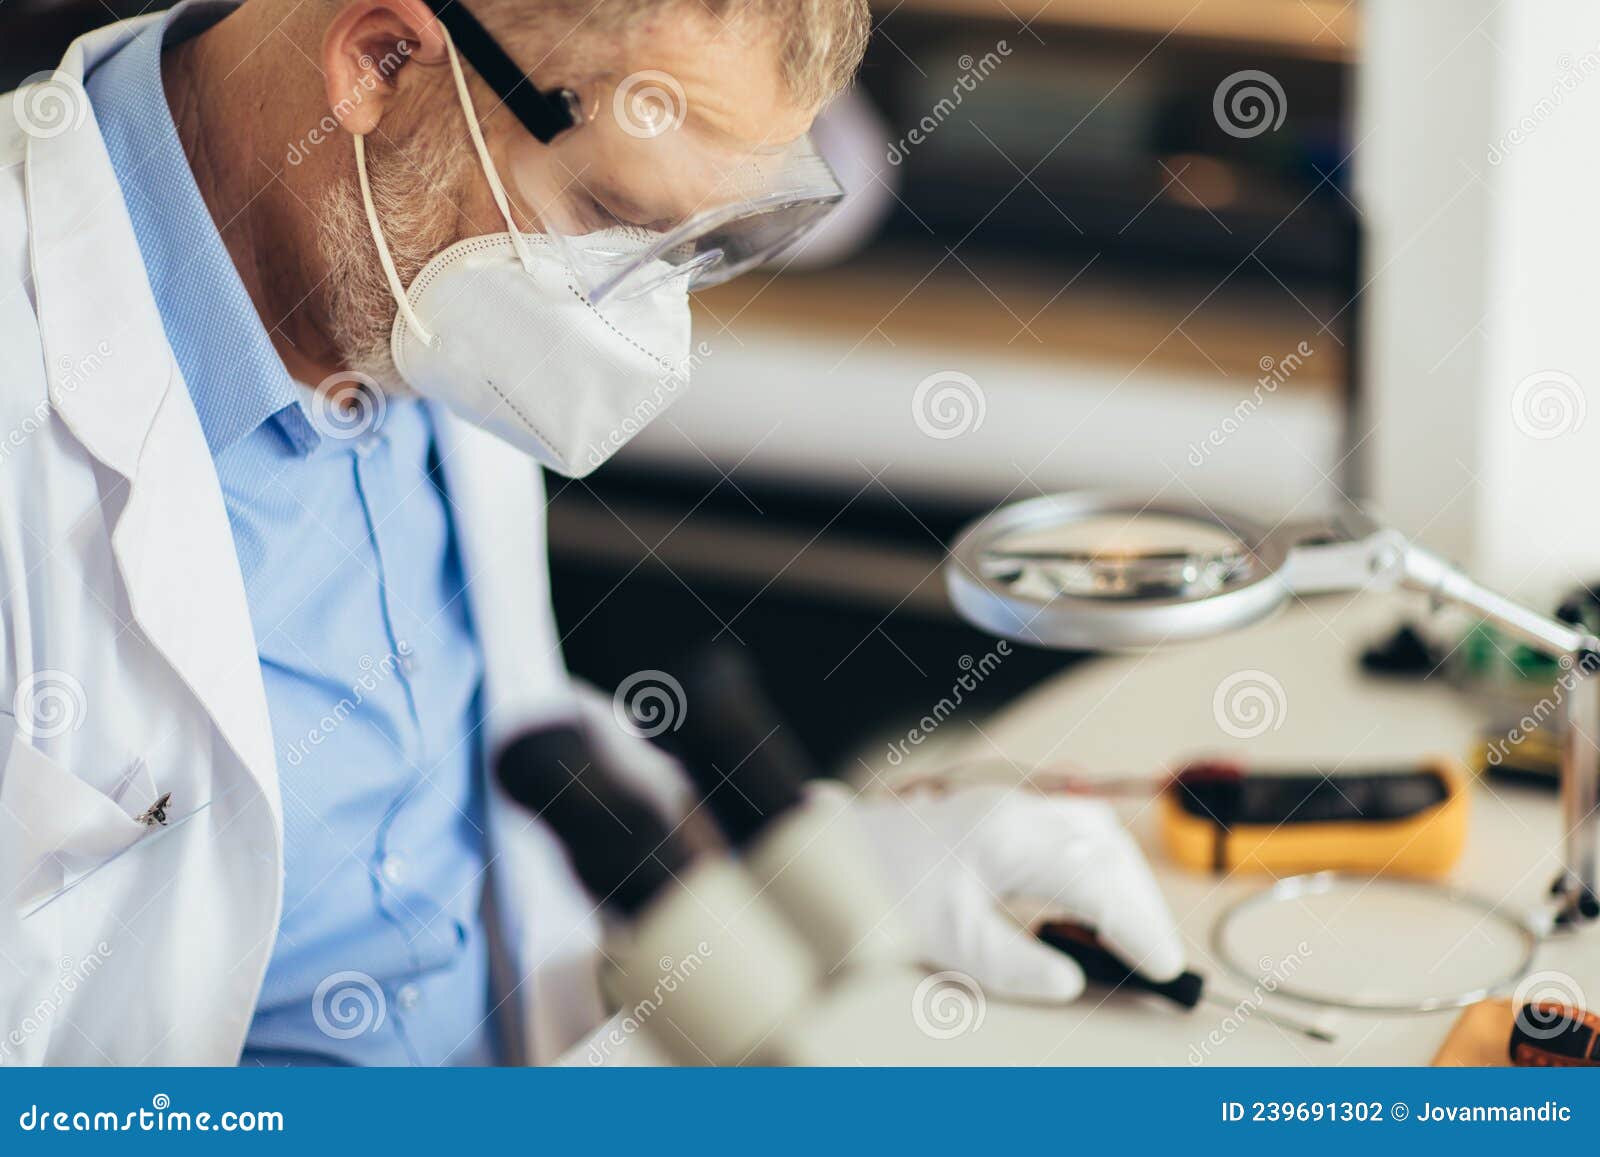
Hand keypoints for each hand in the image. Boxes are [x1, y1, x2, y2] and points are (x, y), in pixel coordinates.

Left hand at [851, 785, 1184, 1001]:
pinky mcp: (1010, 812)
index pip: (1093, 881)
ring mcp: (1014, 805)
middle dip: (1141, 907)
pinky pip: (1078, 828)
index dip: (1136, 925)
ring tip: (1137, 939)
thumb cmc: (888, 891)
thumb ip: (1010, 963)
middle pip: (1106, 851)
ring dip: (1125, 883)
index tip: (1164, 968)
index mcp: (1004, 840)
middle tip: (1157, 963)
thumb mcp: (945, 938)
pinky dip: (1103, 866)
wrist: (844, 851)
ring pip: (1098, 833)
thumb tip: (1068, 982)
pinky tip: (1100, 904)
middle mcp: (1017, 812)